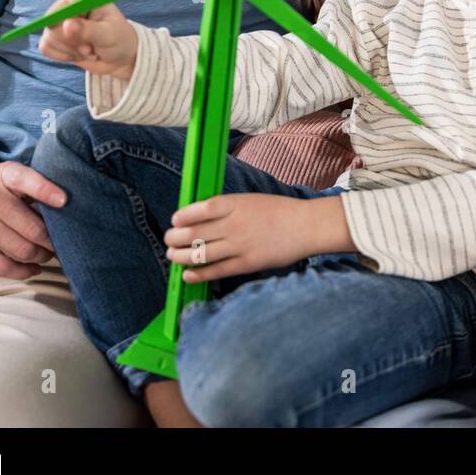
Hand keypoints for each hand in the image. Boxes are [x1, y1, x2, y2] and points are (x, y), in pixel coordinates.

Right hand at [0, 160, 66, 279]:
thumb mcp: (7, 175)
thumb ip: (33, 187)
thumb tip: (68, 212)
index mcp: (3, 175)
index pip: (26, 179)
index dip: (47, 190)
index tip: (65, 201)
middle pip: (33, 228)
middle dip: (54, 240)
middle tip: (64, 243)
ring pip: (21, 250)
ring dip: (42, 256)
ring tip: (48, 253)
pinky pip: (1, 267)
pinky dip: (24, 271)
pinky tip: (34, 268)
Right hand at [22, 0, 137, 79]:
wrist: (119, 59)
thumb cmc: (119, 39)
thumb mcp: (110, 34)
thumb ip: (89, 30)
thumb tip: (66, 25)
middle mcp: (68, 5)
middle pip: (52, 18)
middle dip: (71, 38)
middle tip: (92, 46)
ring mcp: (59, 22)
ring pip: (49, 36)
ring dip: (71, 50)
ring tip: (89, 49)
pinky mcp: (53, 39)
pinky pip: (46, 48)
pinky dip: (63, 56)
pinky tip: (78, 54)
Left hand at [163, 193, 315, 281]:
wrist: (306, 226)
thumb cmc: (279, 211)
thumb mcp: (251, 200)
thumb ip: (226, 207)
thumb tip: (197, 218)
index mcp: (236, 203)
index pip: (201, 209)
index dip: (183, 215)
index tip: (175, 219)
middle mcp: (235, 224)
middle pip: (194, 233)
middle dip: (174, 238)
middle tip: (169, 240)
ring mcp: (240, 245)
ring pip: (199, 254)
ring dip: (180, 256)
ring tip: (173, 256)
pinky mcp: (247, 263)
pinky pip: (216, 270)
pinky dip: (198, 274)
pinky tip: (187, 274)